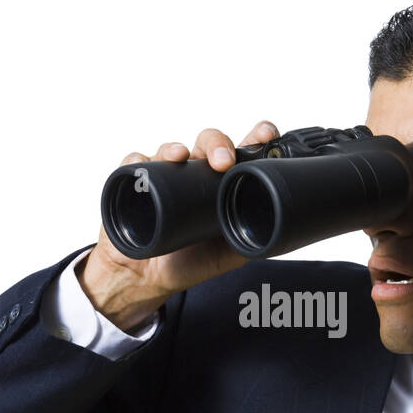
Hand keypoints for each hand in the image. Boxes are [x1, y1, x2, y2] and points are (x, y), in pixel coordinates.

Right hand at [81, 121, 280, 330]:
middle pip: (208, 143)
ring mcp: (165, 176)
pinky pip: (134, 163)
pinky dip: (138, 160)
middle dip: (218, 144)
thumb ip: (253, 237)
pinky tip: (144, 164)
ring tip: (181, 156)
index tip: (266, 133)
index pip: (241, 152)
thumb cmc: (190, 260)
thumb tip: (278, 227)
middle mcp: (195, 173)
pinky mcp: (135, 183)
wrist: (149, 278)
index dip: (255, 138)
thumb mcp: (230, 253)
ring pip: (170, 149)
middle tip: (224, 161)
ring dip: (176, 147)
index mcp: (221, 184)